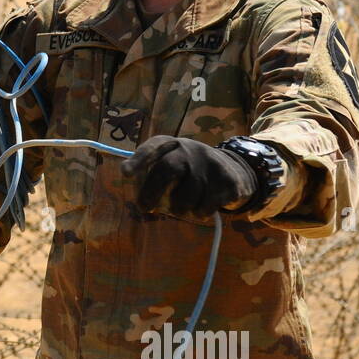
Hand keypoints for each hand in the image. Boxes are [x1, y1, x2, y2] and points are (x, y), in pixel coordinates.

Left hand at [120, 135, 257, 218]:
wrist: (233, 171)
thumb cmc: (189, 171)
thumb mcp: (172, 162)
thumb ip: (152, 172)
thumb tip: (129, 180)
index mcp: (172, 145)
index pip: (152, 148)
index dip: (138, 160)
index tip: (125, 173)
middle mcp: (190, 149)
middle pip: (166, 169)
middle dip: (151, 192)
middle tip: (143, 208)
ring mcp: (210, 164)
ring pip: (185, 196)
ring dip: (179, 209)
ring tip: (181, 207)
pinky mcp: (227, 181)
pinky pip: (204, 207)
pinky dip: (199, 213)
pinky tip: (202, 207)